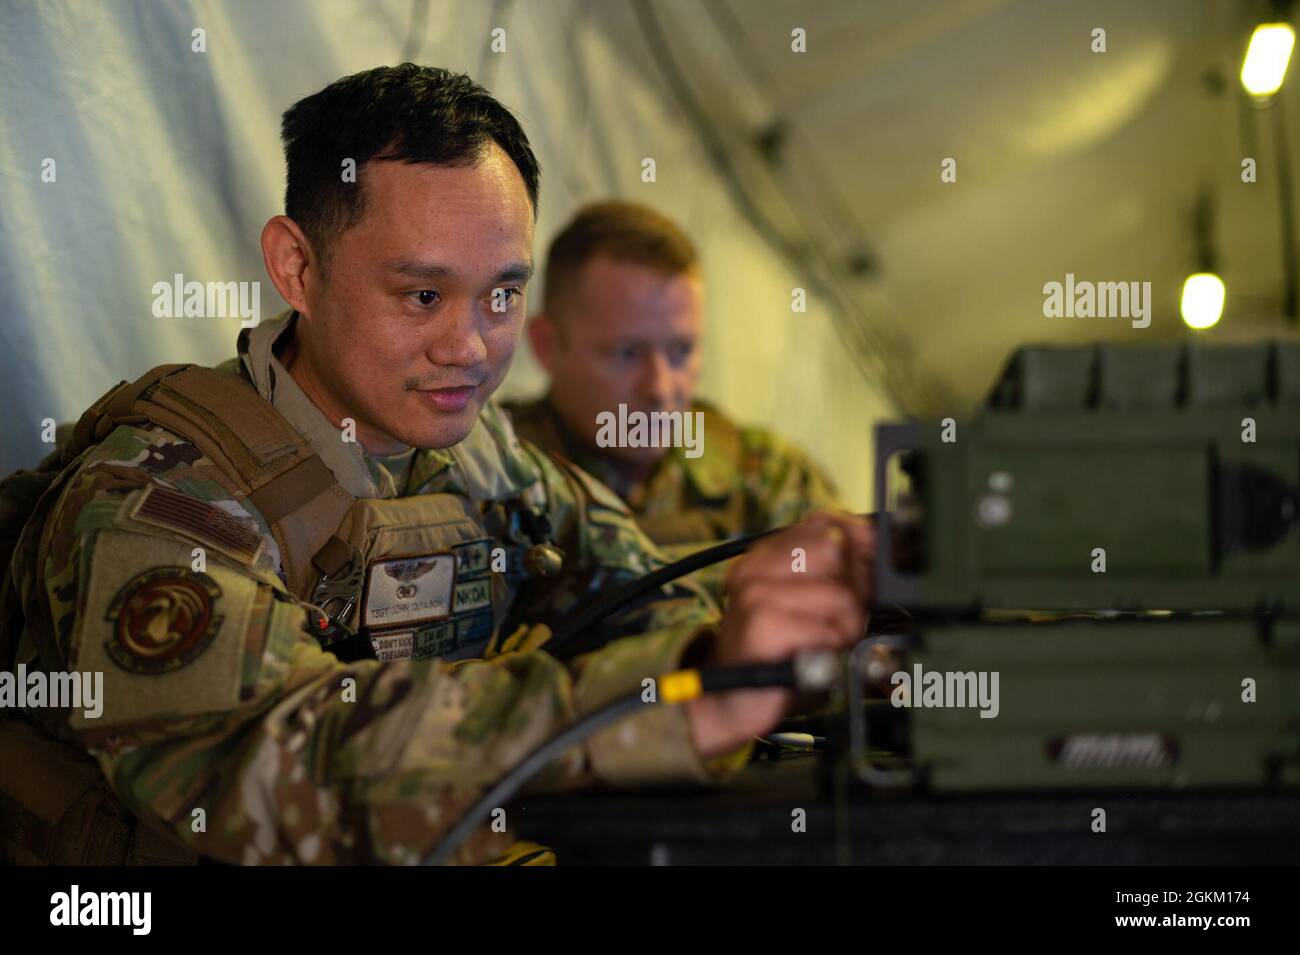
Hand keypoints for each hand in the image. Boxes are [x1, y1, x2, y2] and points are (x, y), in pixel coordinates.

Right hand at [685, 511, 874, 756]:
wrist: (729, 702)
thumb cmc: (777, 653)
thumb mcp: (805, 603)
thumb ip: (835, 570)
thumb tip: (873, 536)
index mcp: (764, 555)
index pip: (826, 521)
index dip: (857, 546)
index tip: (860, 576)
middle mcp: (755, 567)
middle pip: (837, 552)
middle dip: (853, 591)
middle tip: (835, 621)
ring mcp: (755, 594)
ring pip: (841, 595)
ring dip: (845, 629)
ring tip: (822, 644)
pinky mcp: (763, 624)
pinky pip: (829, 630)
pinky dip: (832, 651)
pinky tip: (812, 658)